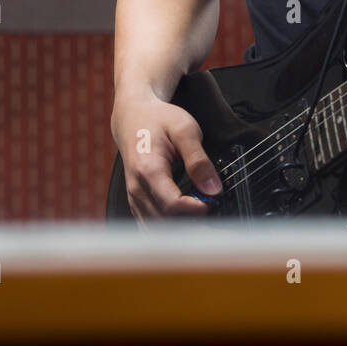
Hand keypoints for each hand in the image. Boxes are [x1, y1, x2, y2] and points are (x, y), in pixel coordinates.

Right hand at [111, 88, 222, 221]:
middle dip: (191, 221)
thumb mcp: (185, 130)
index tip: (212, 201)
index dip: (195, 209)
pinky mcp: (136, 202)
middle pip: (165, 222)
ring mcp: (134, 198)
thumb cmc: (158, 120)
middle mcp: (136, 188)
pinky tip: (186, 217)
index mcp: (147, 170)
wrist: (133, 117)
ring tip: (201, 214)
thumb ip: (198, 160)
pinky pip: (151, 225)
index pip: (171, 205)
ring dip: (181, 227)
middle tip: (212, 209)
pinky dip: (169, 227)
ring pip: (157, 228)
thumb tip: (212, 189)